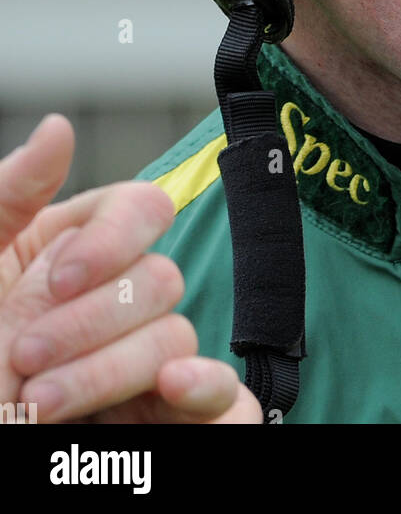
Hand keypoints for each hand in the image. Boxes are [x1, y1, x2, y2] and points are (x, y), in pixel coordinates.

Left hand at [0, 114, 260, 422]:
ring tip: (39, 407)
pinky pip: (228, 400)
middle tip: (26, 357)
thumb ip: (8, 197)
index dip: (112, 239)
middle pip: (161, 277)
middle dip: (91, 321)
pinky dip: (210, 389)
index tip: (59, 280)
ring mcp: (142, 369)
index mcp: (71, 259)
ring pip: (176, 338)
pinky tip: (174, 391)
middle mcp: (112, 307)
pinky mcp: (165, 425)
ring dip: (110, 372)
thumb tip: (60, 126)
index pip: (142, 209)